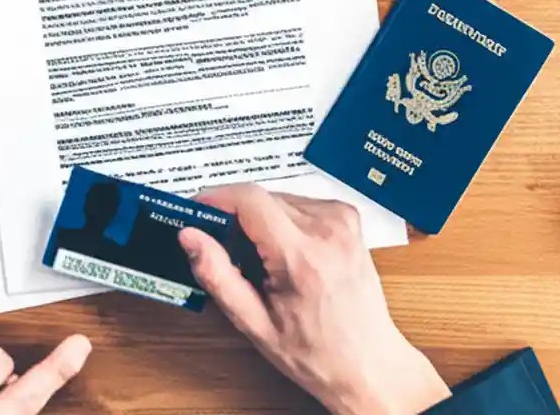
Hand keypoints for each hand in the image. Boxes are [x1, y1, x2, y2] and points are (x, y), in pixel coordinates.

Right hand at [180, 185, 449, 414]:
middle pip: (262, 197)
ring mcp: (343, 220)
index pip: (250, 199)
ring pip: (280, 198)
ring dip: (260, 219)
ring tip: (262, 260)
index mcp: (302, 256)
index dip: (215, 198)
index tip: (195, 210)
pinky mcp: (349, 218)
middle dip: (235, 216)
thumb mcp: (255, 324)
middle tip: (225, 250)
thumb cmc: (315, 352)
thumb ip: (218, 276)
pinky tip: (286, 252)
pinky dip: (283, 220)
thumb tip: (190, 237)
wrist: (369, 362)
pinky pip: (300, 204)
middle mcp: (327, 229)